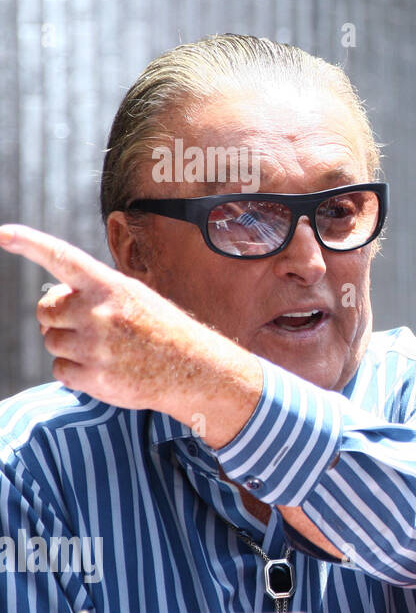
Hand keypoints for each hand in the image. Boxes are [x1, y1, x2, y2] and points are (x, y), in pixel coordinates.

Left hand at [0, 223, 253, 420]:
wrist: (197, 371)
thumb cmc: (163, 331)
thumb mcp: (135, 299)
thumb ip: (92, 296)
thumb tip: (47, 310)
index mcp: (111, 287)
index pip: (62, 258)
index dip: (29, 244)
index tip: (2, 234)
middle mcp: (99, 313)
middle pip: (45, 310)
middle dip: (57, 318)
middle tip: (89, 327)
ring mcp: (96, 347)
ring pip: (51, 342)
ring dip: (70, 347)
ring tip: (107, 351)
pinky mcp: (95, 379)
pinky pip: (60, 370)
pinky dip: (76, 372)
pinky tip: (107, 370)